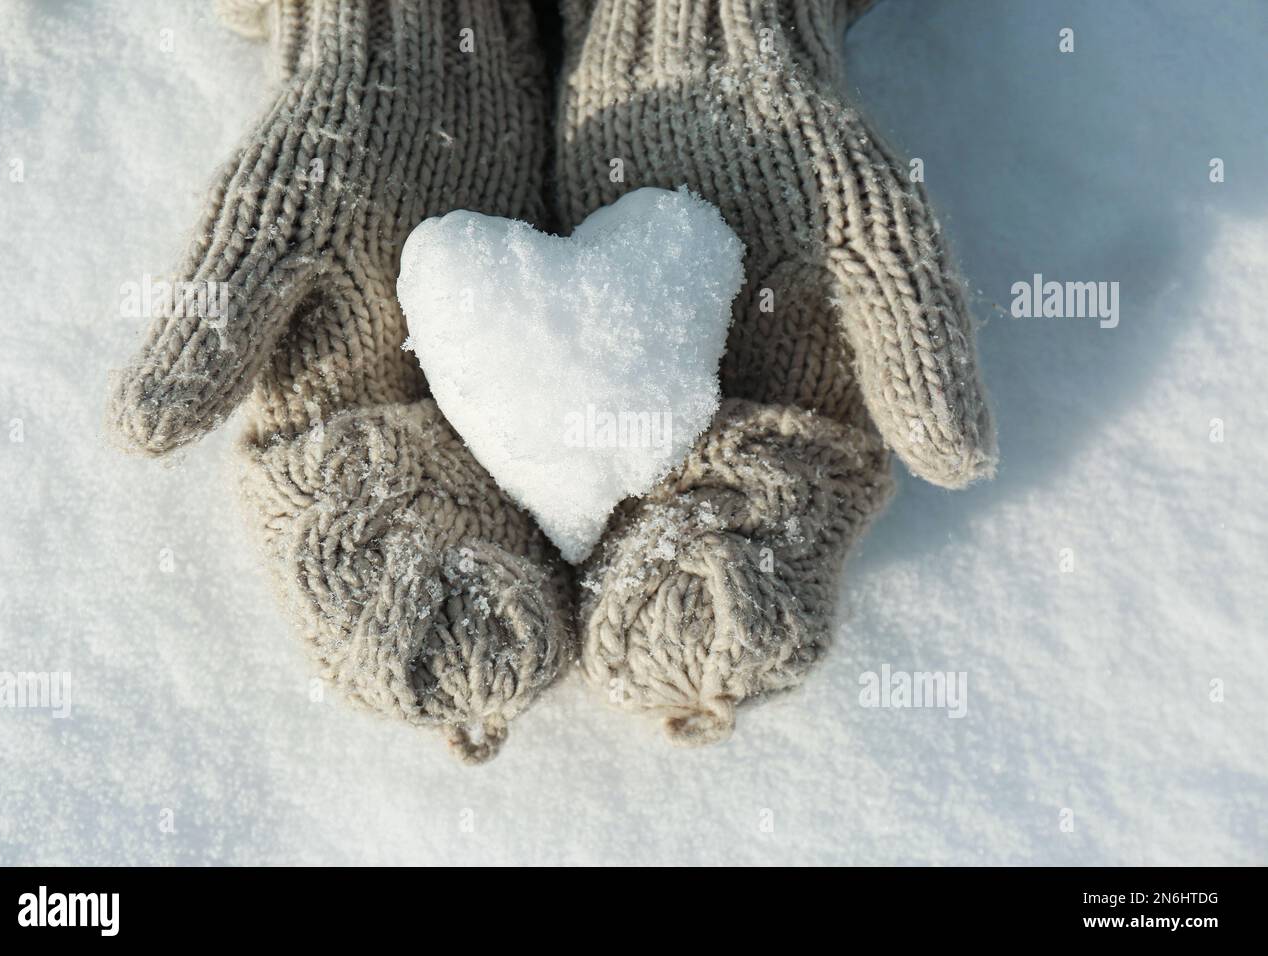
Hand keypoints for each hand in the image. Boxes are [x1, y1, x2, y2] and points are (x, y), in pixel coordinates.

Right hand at [108, 0, 569, 762]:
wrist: (443, 64)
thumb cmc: (341, 135)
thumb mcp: (269, 224)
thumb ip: (214, 327)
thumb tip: (131, 436)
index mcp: (314, 420)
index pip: (334, 547)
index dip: (368, 615)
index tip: (412, 673)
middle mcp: (395, 433)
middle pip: (423, 556)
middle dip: (459, 625)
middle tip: (508, 696)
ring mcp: (471, 408)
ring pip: (496, 522)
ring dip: (528, 590)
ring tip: (571, 659)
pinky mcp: (540, 371)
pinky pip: (562, 455)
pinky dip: (585, 508)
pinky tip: (623, 553)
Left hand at [556, 0, 995, 741]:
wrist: (683, 71)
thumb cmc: (795, 146)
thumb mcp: (869, 230)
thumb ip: (914, 338)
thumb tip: (970, 463)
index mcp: (815, 439)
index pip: (790, 553)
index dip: (748, 609)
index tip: (697, 654)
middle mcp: (730, 452)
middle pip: (696, 566)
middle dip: (652, 622)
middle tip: (602, 675)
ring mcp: (651, 427)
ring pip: (619, 535)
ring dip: (580, 588)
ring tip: (529, 644)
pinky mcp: (578, 390)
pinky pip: (554, 465)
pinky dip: (529, 507)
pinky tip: (483, 549)